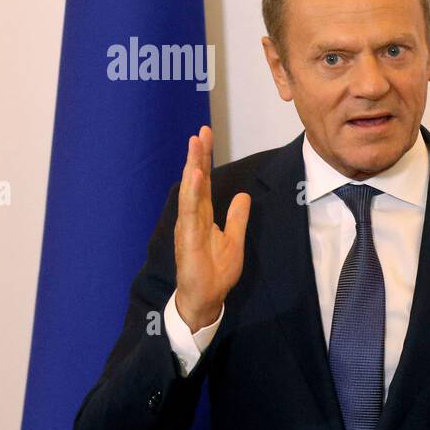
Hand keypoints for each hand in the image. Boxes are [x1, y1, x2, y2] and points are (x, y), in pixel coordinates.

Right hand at [174, 125, 249, 331]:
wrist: (205, 298)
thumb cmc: (215, 272)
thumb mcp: (234, 239)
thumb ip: (237, 217)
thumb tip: (242, 195)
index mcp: (202, 216)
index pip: (204, 182)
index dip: (205, 160)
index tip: (206, 137)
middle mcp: (191, 217)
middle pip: (195, 181)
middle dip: (198, 156)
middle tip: (201, 131)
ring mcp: (187, 227)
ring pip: (190, 191)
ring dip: (193, 167)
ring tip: (196, 144)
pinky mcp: (186, 238)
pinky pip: (189, 212)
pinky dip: (191, 192)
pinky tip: (194, 176)